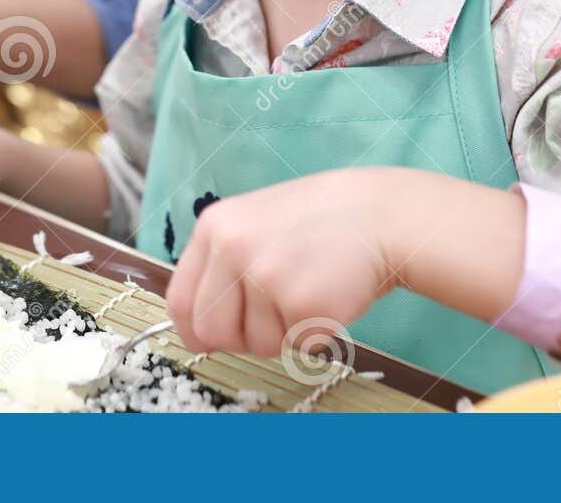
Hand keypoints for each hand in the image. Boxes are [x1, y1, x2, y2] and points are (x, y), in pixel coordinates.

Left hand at [165, 169, 397, 358]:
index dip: (193, 329)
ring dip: (285, 333)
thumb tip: (199, 330)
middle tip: (275, 316)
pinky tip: (330, 296)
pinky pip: (298, 347)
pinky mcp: (302, 304)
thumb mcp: (255, 225)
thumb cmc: (320, 223)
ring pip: (258, 345)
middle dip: (240, 338)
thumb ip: (224, 266)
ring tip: (309, 289)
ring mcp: (265, 277)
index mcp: (215, 228)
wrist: (380, 214)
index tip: (206, 341)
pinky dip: (316, 333)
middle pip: (212, 331)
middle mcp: (232, 249)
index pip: (180, 298)